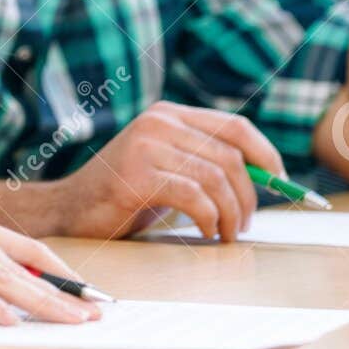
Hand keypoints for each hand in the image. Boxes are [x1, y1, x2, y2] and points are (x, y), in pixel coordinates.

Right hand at [52, 102, 283, 240]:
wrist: (68, 212)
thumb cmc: (123, 196)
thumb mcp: (165, 168)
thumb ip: (203, 161)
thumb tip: (267, 177)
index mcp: (168, 115)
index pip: (235, 126)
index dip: (266, 155)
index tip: (280, 182)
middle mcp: (158, 123)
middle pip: (231, 156)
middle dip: (249, 196)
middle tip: (244, 225)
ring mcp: (145, 146)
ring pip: (217, 179)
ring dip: (231, 214)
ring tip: (225, 234)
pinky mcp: (136, 176)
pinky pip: (195, 197)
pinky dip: (210, 220)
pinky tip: (206, 233)